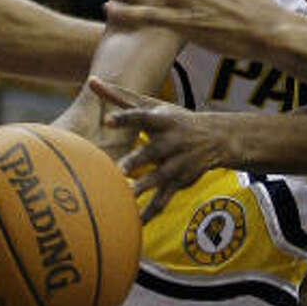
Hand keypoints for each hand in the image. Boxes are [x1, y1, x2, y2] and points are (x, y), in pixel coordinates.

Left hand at [88, 77, 236, 221]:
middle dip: (138, 161)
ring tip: (125, 199)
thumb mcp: (152, 105)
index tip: (107, 122)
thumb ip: (120, 97)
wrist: (216, 138)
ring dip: (144, 188)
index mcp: (162, 120)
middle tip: (121, 169)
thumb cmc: (175, 119)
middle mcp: (171, 142)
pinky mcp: (179, 182)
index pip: (141, 117)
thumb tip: (91, 81)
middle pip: (152, 152)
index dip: (125, 118)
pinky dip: (151, 212)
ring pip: (159, 178)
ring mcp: (177, 163)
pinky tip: (135, 224)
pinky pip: (163, 199)